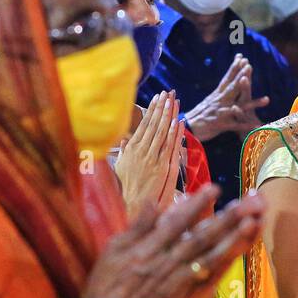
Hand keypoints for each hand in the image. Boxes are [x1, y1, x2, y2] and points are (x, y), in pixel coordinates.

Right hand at [70, 186, 264, 297]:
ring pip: (212, 257)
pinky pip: (210, 280)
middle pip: (202, 237)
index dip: (197, 204)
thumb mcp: (113, 251)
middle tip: (251, 199)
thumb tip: (153, 201)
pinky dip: (226, 264)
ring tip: (255, 220)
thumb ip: (136, 226)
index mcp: (147, 249)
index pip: (177, 221)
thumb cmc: (105, 287)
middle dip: (229, 217)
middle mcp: (165, 264)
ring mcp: (178, 284)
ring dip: (235, 239)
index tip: (216, 187)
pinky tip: (243, 250)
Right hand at [115, 91, 181, 214]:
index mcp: (132, 149)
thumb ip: (124, 153)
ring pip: (161, 132)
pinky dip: (173, 134)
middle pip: (153, 124)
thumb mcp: (120, 167)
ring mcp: (151, 158)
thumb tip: (124, 141)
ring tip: (173, 100)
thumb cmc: (124, 187)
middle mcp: (141, 150)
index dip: (152, 110)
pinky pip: (168, 147)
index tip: (157, 97)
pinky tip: (177, 122)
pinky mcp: (160, 167)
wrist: (129, 204)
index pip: (144, 124)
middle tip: (167, 92)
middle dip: (161, 107)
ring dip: (167, 115)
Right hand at [185, 56, 270, 141]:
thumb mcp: (210, 102)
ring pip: (239, 106)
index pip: (227, 79)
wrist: (187, 129)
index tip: (242, 57)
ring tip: (267, 99)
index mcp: (217, 95)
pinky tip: (257, 126)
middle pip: (232, 87)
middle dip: (241, 76)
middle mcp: (220, 101)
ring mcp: (221, 113)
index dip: (234, 68)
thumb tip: (225, 85)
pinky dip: (246, 126)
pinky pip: (236, 126)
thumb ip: (219, 94)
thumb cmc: (200, 116)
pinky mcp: (221, 125)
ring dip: (253, 103)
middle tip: (249, 65)